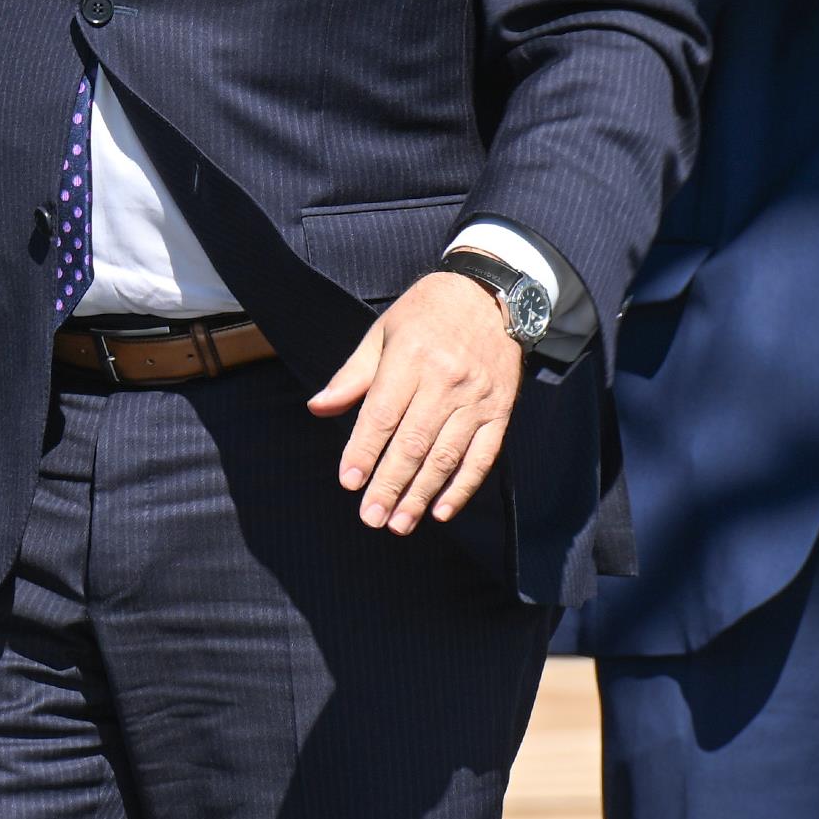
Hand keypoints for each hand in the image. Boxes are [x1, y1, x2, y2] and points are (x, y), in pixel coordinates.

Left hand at [309, 270, 519, 532]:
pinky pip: (482, 456)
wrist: (492, 295)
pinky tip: (441, 511)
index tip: (348, 482)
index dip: (364, 450)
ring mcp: (477, 398)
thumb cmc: (426, 314)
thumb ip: (352, 375)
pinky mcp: (500, 411)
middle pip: (413, 442)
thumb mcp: (383, 332)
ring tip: (399, 523)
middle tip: (371, 517)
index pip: (382, 414)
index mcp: (411, 357)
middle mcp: (446, 380)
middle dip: (389, 484)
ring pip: (446, 455)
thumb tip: (318, 408)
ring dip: (421, 494)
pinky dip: (462, 487)